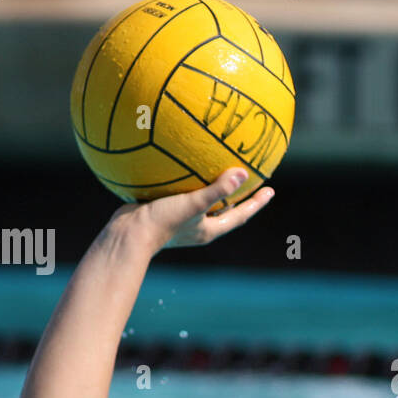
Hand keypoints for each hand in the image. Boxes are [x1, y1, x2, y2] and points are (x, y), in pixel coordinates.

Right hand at [110, 167, 274, 250]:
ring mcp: (181, 219)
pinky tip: (182, 163)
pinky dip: (186, 180)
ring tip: (218, 168)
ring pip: (202, 201)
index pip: (240, 215)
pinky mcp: (164, 209)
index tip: (270, 190)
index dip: (256, 203)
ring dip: (211, 187)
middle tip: (248, 177)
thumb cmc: (163, 222)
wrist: (127, 234)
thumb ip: (217, 190)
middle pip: (225, 209)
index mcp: (210, 229)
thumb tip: (242, 174)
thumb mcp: (193, 204)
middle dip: (236, 194)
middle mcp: (198, 226)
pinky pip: (182, 192)